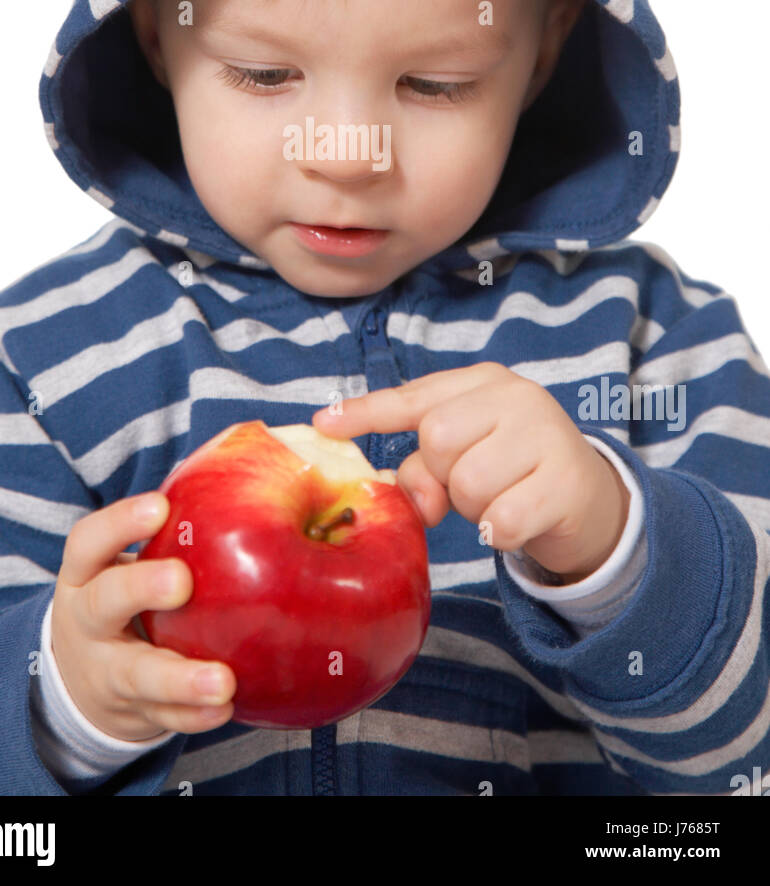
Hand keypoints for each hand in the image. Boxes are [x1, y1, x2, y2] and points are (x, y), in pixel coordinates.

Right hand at [51, 493, 236, 740]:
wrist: (82, 679)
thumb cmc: (125, 598)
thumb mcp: (120, 564)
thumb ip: (170, 534)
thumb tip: (250, 477)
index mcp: (86, 575)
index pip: (89, 541)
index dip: (120, 523)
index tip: (160, 507)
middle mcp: (88, 622)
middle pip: (104, 602)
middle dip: (141, 589)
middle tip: (182, 581)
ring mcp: (107, 671)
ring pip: (137, 675)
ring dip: (180, 678)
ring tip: (223, 680)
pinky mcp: (134, 710)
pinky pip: (163, 718)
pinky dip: (193, 716)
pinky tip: (225, 710)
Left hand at [312, 362, 629, 584]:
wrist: (590, 500)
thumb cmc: (513, 471)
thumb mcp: (467, 456)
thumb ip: (426, 464)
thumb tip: (407, 495)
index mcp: (484, 382)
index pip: (414, 397)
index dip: (367, 412)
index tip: (323, 425)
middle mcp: (517, 396)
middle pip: (437, 440)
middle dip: (443, 476)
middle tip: (471, 485)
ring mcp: (547, 435)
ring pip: (468, 483)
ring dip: (475, 508)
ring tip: (500, 498)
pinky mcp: (567, 482)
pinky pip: (503, 519)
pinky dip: (502, 532)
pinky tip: (521, 520)